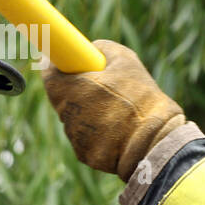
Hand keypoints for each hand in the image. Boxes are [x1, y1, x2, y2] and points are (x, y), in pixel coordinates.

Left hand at [42, 39, 186, 180]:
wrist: (155, 139)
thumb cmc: (141, 97)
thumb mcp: (125, 59)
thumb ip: (101, 49)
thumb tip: (88, 50)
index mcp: (72, 88)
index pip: (49, 76)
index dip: (56, 69)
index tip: (66, 66)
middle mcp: (67, 113)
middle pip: (61, 99)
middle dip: (76, 92)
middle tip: (100, 89)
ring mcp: (75, 137)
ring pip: (74, 119)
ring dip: (87, 113)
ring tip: (116, 113)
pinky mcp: (84, 155)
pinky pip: (85, 139)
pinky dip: (96, 134)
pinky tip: (116, 131)